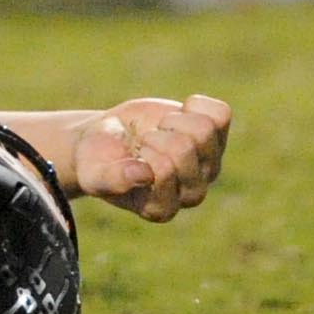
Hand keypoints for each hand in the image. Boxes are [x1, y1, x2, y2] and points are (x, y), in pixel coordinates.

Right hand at [73, 94, 230, 221]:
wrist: (110, 139)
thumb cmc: (98, 160)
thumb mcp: (93, 172)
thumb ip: (113, 179)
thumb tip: (144, 173)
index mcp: (161, 208)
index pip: (165, 169)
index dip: (144, 150)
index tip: (134, 153)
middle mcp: (190, 193)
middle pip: (185, 147)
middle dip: (157, 133)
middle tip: (146, 140)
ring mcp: (207, 166)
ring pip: (206, 130)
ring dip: (174, 120)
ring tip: (161, 128)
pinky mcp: (215, 139)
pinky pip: (220, 114)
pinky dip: (196, 105)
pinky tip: (181, 112)